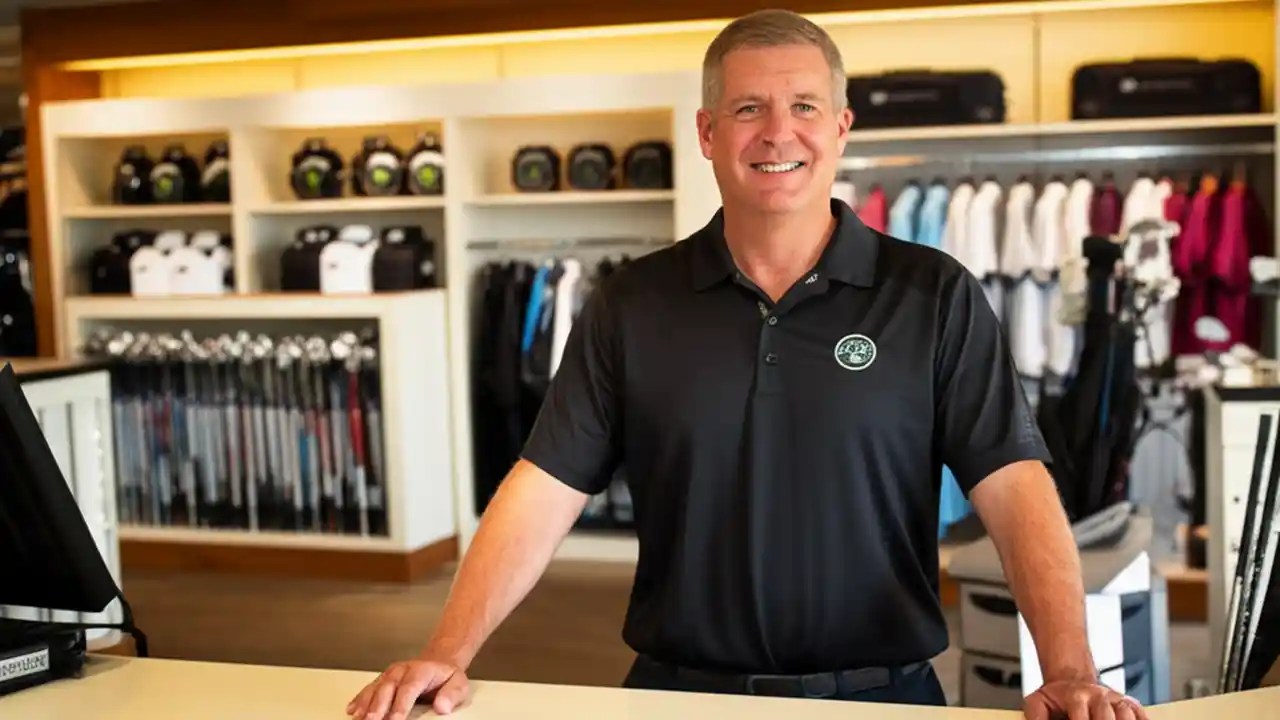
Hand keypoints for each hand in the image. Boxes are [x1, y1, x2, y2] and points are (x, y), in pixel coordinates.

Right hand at [346, 657, 469, 719]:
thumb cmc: (445, 677)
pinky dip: (359, 700)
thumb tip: (443, 707)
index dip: (400, 705)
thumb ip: (452, 694)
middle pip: (387, 688)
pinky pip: (368, 689)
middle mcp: (402, 671)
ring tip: (359, 718)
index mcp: (420, 671)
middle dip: (378, 706)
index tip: (395, 719)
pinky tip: (352, 711)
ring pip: (375, 688)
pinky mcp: (382, 681)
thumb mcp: (458, 683)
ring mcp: (390, 675)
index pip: (409, 688)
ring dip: (365, 704)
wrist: (437, 664)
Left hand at [1024, 680, 1148, 719]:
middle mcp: (1098, 695)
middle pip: (1106, 716)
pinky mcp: (1129, 703)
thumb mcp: (1037, 702)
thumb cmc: (1055, 697)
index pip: (1080, 716)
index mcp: (1075, 695)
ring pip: (1126, 713)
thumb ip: (1036, 716)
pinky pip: (1140, 713)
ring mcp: (1115, 698)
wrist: (1071, 679)